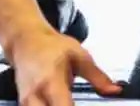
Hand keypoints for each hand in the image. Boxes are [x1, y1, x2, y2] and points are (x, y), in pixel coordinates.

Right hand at [8, 25, 122, 105]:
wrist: (25, 41)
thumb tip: (115, 90)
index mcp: (51, 82)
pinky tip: (61, 102)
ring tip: (69, 101)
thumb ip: (98, 77)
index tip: (88, 105)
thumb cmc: (51, 46)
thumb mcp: (79, 56)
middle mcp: (35, 96)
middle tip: (78, 102)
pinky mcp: (24, 104)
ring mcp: (27, 102)